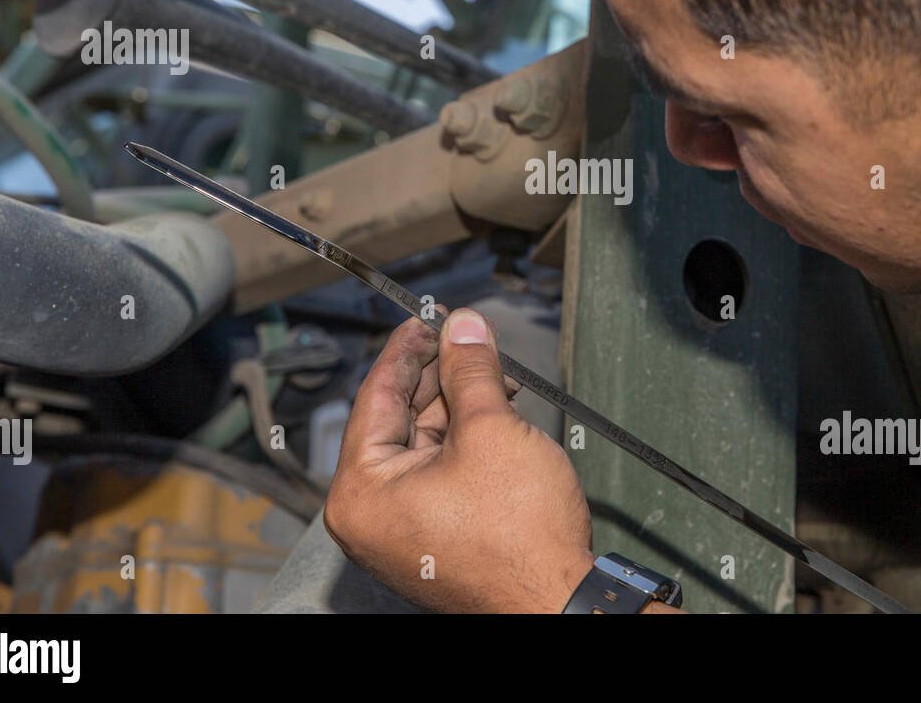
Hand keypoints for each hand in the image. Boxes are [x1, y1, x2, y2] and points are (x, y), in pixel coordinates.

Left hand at [324, 307, 594, 611]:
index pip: (374, 398)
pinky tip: (495, 414)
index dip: (406, 349)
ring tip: (494, 375)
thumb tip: (463, 328)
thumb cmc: (520, 539)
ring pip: (423, 445)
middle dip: (439, 377)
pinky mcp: (434, 539)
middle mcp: (371, 517)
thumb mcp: (491, 429)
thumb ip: (470, 370)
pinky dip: (465, 441)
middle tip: (466, 340)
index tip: (427, 319)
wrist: (559, 601)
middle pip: (398, 420)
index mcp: (361, 493)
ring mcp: (402, 531)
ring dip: (458, 406)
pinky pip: (439, 473)